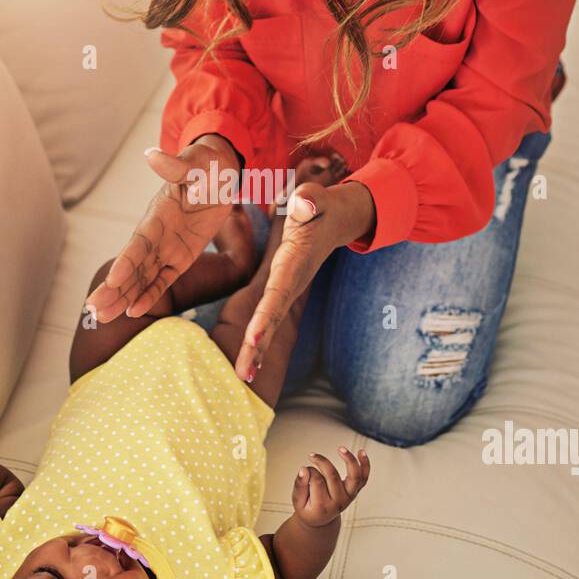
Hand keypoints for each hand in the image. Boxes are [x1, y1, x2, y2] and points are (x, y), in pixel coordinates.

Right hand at [85, 134, 241, 321]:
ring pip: (142, 277)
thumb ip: (176, 166)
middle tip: (93, 309)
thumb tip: (152, 155)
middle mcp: (157, 235)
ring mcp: (167, 248)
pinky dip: (150, 294)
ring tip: (103, 317)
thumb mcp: (196, 164)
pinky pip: (164, 279)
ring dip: (124, 297)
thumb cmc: (206, 166)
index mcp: (158, 215)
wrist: (218, 172)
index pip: (139, 243)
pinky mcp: (180, 257)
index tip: (112, 279)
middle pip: (133, 266)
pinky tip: (134, 311)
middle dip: (114, 288)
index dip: (126, 261)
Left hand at [234, 177, 374, 381]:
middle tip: (243, 375)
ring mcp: (286, 289)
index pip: (278, 293)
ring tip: (241, 379)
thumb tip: (305, 205)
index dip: (266, 316)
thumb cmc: (320, 207)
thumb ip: (311, 202)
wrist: (337, 220)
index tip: (254, 338)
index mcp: (294, 265)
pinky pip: (268, 318)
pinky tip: (246, 362)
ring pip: (270, 324)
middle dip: (258, 348)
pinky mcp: (281, 290)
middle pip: (273, 319)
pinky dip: (258, 340)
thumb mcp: (317, 199)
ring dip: (256, 351)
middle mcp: (290, 283)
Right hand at [292, 447, 370, 526]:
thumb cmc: (308, 509)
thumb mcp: (297, 501)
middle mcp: (339, 502)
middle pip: (333, 476)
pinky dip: (365, 465)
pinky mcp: (355, 491)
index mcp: (323, 507)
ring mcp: (349, 497)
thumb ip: (300, 486)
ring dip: (349, 460)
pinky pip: (363, 477)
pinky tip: (362, 452)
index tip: (304, 470)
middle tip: (312, 456)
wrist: (321, 520)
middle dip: (321, 462)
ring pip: (354, 477)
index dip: (309, 471)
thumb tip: (303, 470)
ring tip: (341, 449)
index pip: (317, 481)